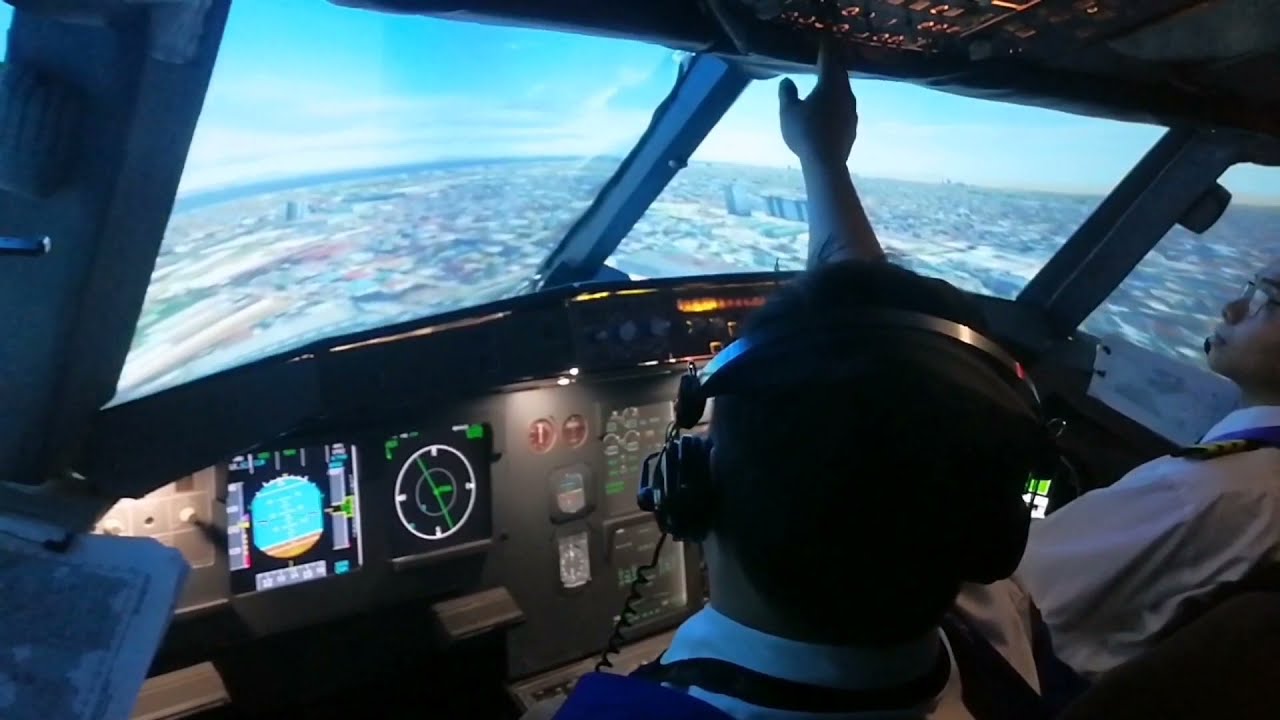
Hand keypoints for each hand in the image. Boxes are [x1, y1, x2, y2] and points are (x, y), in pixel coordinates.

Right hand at [778, 38, 856, 165]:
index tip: (823, 41)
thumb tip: (787, 80)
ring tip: (829, 82)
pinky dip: (838, 102)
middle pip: (840, 74)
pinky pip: (845, 107)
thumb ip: (787, 93)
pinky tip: (831, 108)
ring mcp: (851, 111)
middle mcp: (845, 94)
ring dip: (836, 84)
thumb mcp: (788, 111)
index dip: (825, 49)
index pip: (828, 60)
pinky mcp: (852, 126)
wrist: (826, 161)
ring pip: (844, 91)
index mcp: (829, 84)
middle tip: (828, 58)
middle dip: (834, 65)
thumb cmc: (805, 132)